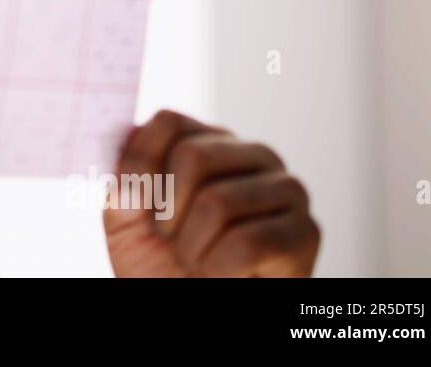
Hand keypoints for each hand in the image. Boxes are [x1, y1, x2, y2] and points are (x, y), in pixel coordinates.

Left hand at [103, 109, 319, 276]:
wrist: (190, 309)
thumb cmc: (161, 264)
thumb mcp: (125, 216)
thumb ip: (124, 176)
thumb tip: (129, 139)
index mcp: (211, 141)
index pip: (168, 122)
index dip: (140, 167)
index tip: (136, 206)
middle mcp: (255, 155)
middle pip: (193, 155)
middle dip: (167, 212)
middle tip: (173, 241)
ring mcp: (286, 189)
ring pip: (218, 202)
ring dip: (192, 248)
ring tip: (199, 261)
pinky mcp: (306, 231)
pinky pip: (247, 243)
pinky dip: (220, 269)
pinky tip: (226, 275)